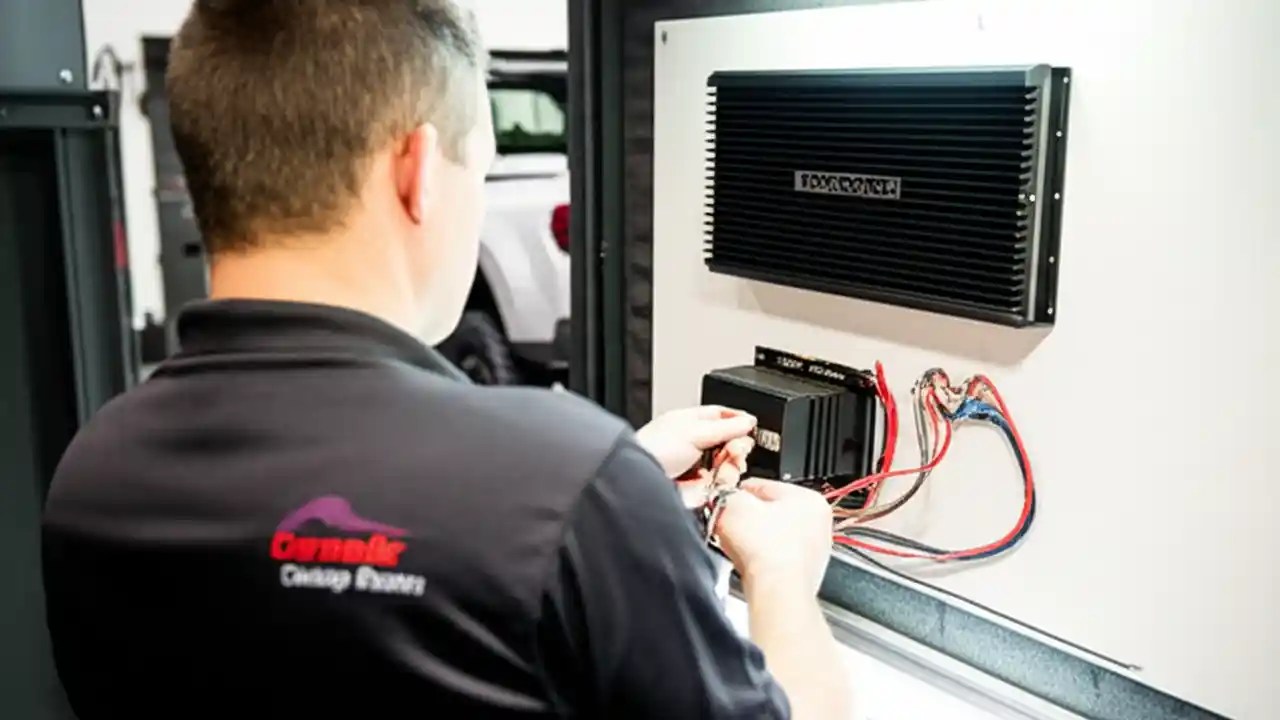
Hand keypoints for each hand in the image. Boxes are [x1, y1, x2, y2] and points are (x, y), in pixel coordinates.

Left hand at [635, 406, 756, 478]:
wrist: (640, 482)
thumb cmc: (653, 449)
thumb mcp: (695, 432)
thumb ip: (725, 427)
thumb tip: (750, 421)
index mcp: (690, 422)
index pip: (722, 416)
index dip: (738, 420)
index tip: (752, 427)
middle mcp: (695, 443)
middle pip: (730, 442)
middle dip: (737, 446)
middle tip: (735, 449)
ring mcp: (697, 467)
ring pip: (729, 464)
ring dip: (731, 464)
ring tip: (722, 465)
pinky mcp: (700, 489)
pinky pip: (723, 484)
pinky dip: (724, 481)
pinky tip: (718, 479)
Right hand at [716, 480, 832, 595]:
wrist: (776, 591)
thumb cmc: (766, 548)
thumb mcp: (733, 505)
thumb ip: (727, 494)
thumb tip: (724, 497)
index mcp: (810, 498)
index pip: (765, 485)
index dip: (738, 493)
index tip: (726, 500)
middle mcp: (819, 525)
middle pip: (771, 513)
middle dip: (748, 519)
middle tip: (730, 525)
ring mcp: (814, 553)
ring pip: (773, 538)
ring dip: (754, 542)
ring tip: (740, 548)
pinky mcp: (804, 576)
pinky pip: (776, 561)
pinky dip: (762, 562)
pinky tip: (751, 565)